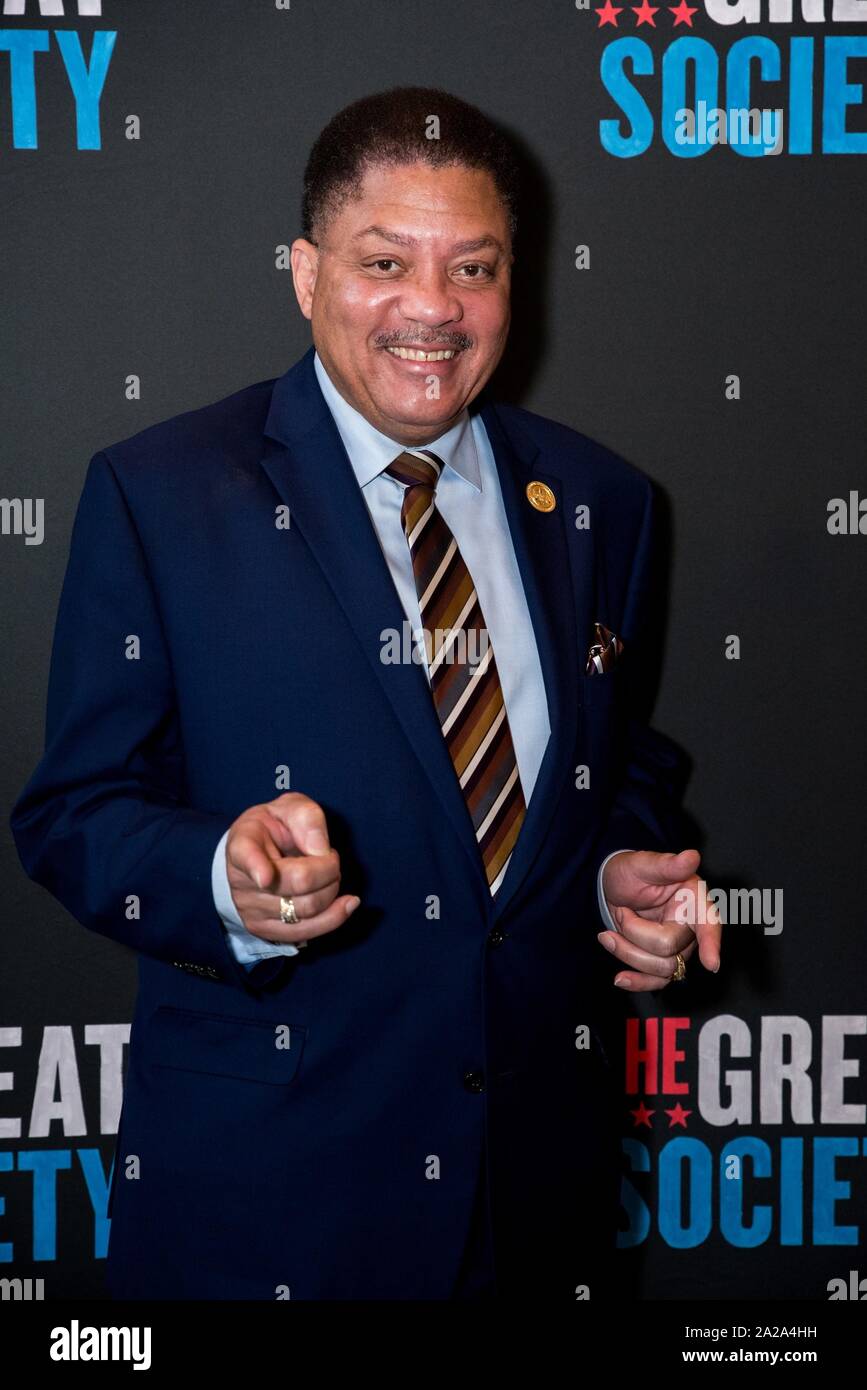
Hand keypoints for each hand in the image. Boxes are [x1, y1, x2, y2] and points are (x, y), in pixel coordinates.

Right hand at [225, 792, 359, 946]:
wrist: (257, 853)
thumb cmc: (277, 827)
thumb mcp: (291, 807)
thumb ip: (307, 818)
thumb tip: (320, 851)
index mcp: (243, 843)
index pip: (247, 856)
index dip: (257, 867)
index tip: (267, 877)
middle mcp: (241, 881)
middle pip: (298, 882)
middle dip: (329, 869)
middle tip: (330, 857)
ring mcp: (250, 909)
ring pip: (307, 909)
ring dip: (332, 889)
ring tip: (329, 873)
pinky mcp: (265, 930)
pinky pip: (307, 932)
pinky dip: (334, 917)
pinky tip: (348, 903)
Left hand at [598, 848, 720, 991]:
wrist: (612, 888)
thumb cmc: (631, 872)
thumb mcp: (642, 864)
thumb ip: (667, 864)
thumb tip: (691, 857)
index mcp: (693, 899)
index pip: (708, 923)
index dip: (711, 943)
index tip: (712, 963)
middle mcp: (691, 926)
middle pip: (670, 948)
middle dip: (635, 933)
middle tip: (622, 912)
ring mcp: (679, 947)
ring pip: (661, 969)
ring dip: (628, 952)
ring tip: (610, 931)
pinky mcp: (663, 962)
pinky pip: (656, 982)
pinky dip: (636, 982)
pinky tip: (619, 978)